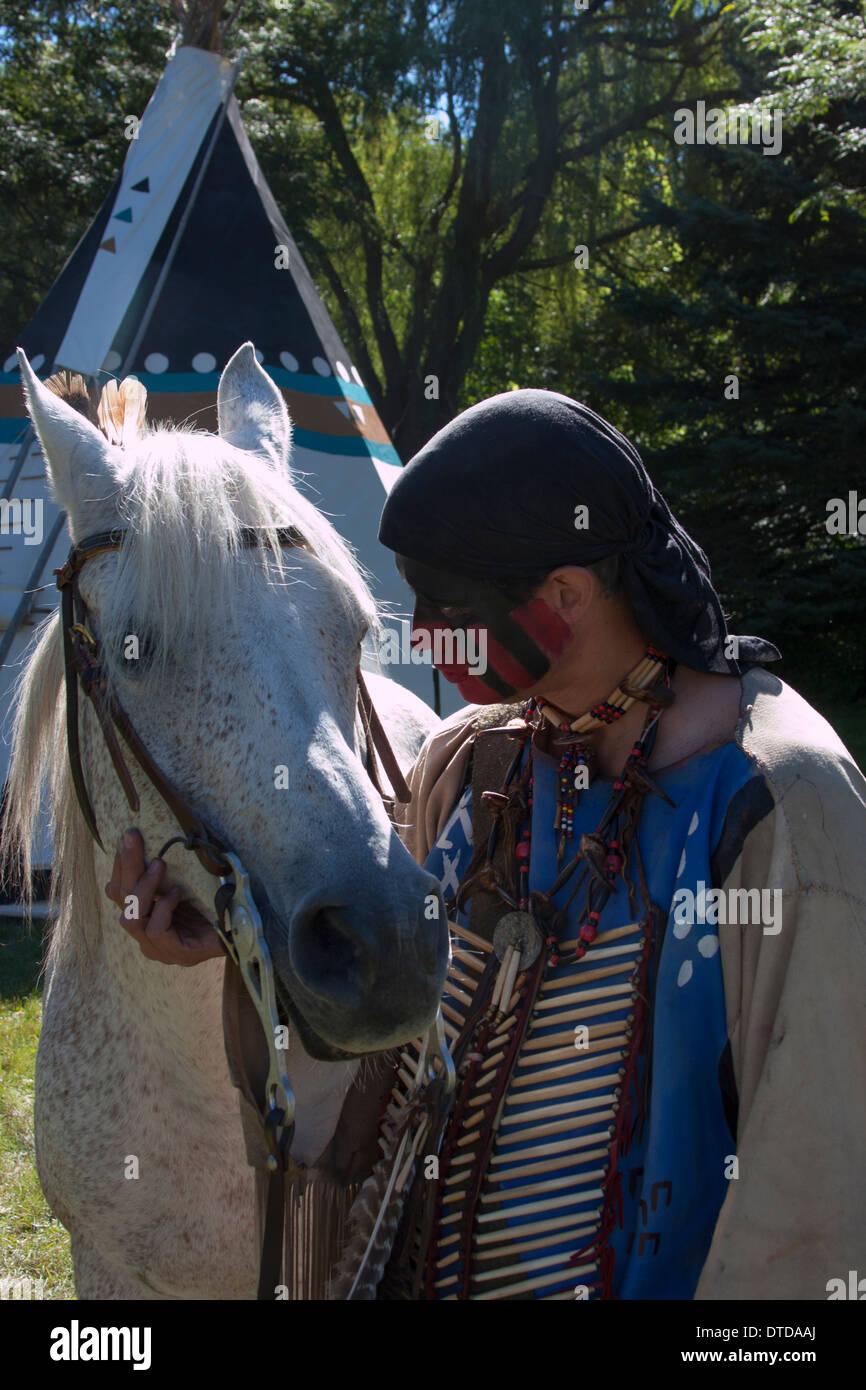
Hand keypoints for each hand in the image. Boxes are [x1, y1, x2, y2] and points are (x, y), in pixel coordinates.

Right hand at [105, 828, 224, 965]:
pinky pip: (156, 930)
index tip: (127, 839)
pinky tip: (177, 893)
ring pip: (130, 918)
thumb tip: (161, 835)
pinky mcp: (175, 953)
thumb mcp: (190, 884)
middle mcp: (145, 934)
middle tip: (133, 837)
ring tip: (159, 863)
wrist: (245, 935)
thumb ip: (172, 871)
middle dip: (126, 865)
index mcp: (145, 916)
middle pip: (121, 900)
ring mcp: (157, 948)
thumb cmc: (217, 907)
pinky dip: (164, 908)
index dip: (120, 865)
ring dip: (143, 886)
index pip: (118, 892)